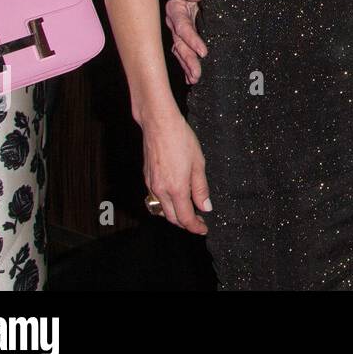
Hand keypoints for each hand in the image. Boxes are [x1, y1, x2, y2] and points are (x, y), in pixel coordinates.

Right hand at [141, 110, 210, 234]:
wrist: (159, 124)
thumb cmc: (180, 139)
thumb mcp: (198, 163)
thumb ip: (201, 188)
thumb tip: (205, 207)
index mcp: (176, 188)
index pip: (185, 218)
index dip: (195, 227)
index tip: (203, 229)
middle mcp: (161, 190)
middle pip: (172, 218)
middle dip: (185, 223)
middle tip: (199, 222)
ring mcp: (151, 184)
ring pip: (162, 209)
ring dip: (175, 214)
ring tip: (189, 210)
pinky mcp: (147, 178)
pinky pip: (156, 198)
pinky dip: (166, 203)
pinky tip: (176, 196)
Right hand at [165, 0, 206, 83]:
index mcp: (176, 6)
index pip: (183, 26)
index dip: (192, 39)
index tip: (203, 52)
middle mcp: (174, 18)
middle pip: (179, 42)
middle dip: (188, 59)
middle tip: (197, 75)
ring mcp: (178, 25)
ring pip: (179, 47)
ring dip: (186, 64)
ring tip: (194, 79)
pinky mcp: (184, 28)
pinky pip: (182, 47)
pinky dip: (185, 60)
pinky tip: (189, 75)